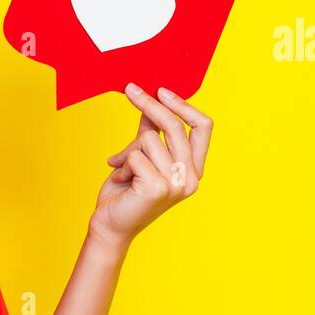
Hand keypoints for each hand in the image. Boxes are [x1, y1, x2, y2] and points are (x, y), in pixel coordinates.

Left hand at [88, 83, 212, 248]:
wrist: (110, 225)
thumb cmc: (126, 192)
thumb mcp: (142, 157)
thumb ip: (150, 132)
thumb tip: (150, 100)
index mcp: (193, 169)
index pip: (203, 127)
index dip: (184, 105)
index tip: (161, 91)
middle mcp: (191, 177)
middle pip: (174, 126)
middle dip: (149, 104)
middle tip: (129, 89)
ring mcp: (176, 184)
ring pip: (149, 139)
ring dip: (129, 152)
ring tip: (125, 172)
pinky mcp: (158, 188)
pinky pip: (135, 155)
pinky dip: (123, 164)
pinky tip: (123, 181)